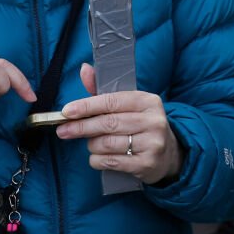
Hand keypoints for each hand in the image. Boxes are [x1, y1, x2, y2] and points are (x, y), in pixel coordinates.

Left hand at [56, 63, 183, 185]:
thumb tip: (84, 69)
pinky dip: (98, 160)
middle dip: (81, 127)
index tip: (67, 111)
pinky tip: (97, 157)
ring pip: (108, 144)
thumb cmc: (140, 125)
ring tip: (90, 144)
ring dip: (92, 145)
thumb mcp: (128, 104)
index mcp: (147, 101)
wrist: (169, 154)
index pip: (111, 101)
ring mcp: (152, 144)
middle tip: (63, 131)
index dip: (87, 106)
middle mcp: (153, 121)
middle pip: (108, 123)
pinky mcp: (147, 164)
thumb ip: (103, 89)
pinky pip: (112, 162)